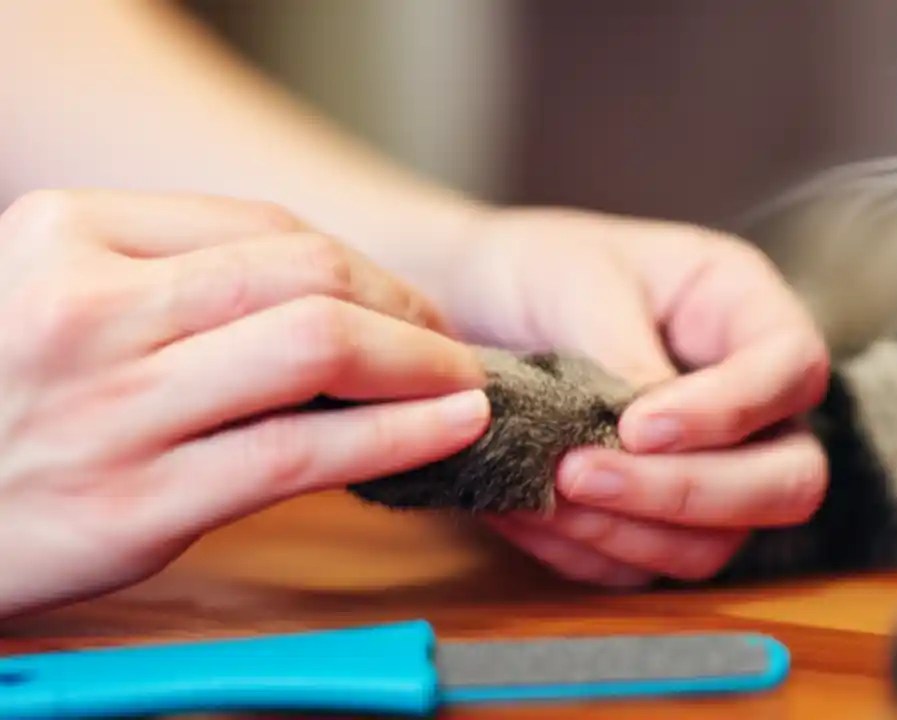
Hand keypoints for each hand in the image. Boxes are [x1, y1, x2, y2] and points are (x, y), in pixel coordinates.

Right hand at [0, 189, 489, 615]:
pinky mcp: (138, 502)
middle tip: (446, 341)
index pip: (265, 227)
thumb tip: (330, 296)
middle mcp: (88, 307)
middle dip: (405, 306)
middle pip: (306, 274)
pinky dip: (397, 433)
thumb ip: (168, 280)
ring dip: (421, 362)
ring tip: (462, 382)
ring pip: (317, 348)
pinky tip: (448, 427)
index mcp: (64, 233)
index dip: (363, 265)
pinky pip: (299, 451)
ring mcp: (113, 405)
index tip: (405, 300)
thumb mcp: (50, 300)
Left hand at [436, 207, 830, 586]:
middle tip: (579, 473)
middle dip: (687, 492)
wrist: (471, 302)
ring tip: (543, 494)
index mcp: (747, 311)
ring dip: (633, 532)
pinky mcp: (660, 518)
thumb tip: (649, 437)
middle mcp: (752, 401)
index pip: (795, 371)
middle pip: (788, 480)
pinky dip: (591, 551)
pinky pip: (650, 566)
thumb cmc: (537, 265)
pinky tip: (525, 515)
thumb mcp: (577, 281)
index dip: (731, 411)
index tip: (638, 426)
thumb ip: (622, 353)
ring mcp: (714, 467)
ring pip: (720, 542)